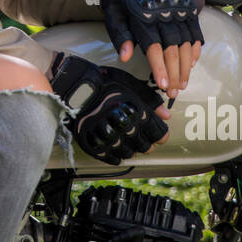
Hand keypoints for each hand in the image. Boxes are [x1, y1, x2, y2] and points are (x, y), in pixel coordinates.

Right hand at [48, 52, 169, 165]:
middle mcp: (122, 124)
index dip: (160, 136)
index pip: (156, 132)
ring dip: (132, 151)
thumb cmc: (104, 84)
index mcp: (134, 110)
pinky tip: (117, 153)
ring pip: (127, 152)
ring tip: (131, 146)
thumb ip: (150, 100)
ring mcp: (107, 134)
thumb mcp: (131, 86)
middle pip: (143, 144)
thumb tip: (165, 115)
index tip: (160, 136)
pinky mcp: (92, 140)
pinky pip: (108, 156)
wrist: (76, 86)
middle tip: (145, 142)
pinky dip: (115, 157)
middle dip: (147, 144)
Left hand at [100, 0, 204, 101]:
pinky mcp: (185, 7)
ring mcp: (177, 9)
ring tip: (183, 83)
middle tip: (174, 91)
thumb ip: (120, 35)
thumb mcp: (112, 14)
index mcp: (144, 15)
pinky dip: (195, 47)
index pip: (154, 46)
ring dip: (186, 64)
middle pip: (172, 47)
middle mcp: (163, 12)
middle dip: (174, 72)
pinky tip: (192, 63)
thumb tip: (126, 57)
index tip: (162, 85)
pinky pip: (195, 30)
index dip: (159, 67)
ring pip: (185, 41)